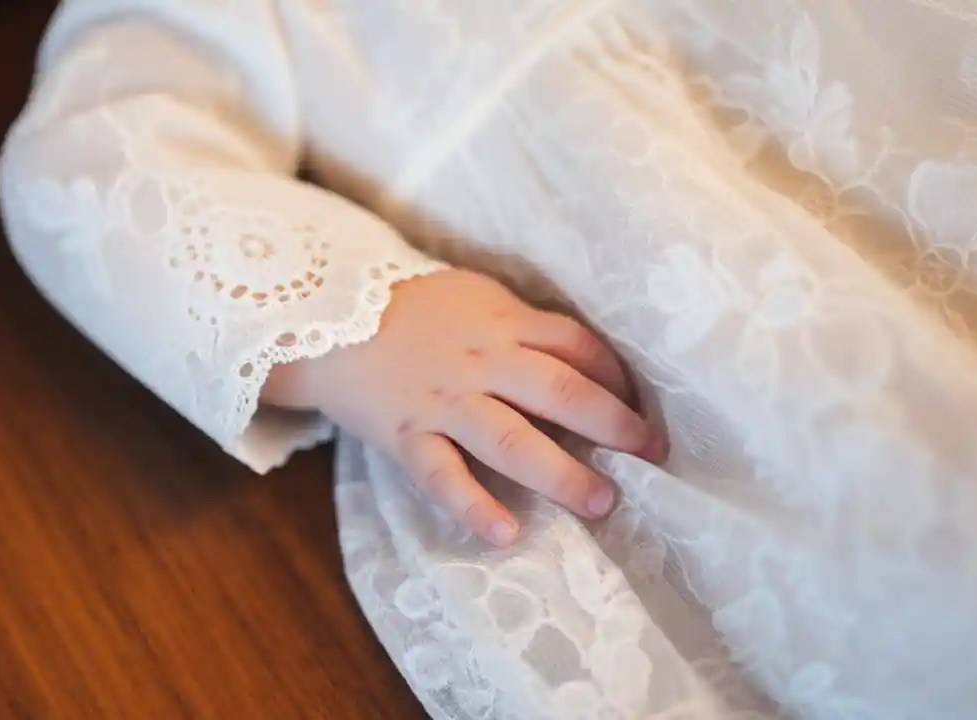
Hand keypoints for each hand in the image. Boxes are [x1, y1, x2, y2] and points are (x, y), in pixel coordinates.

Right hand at [261, 269, 665, 545]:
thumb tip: (586, 361)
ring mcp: (443, 402)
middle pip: (559, 391)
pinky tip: (505, 534)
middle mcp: (481, 362)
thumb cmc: (413, 309)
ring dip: (560, 473)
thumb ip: (525, 324)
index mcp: (503, 322)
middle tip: (652, 456)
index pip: (577, 346)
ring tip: (602, 502)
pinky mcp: (407, 436)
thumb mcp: (477, 296)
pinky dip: (473, 505)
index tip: (644, 409)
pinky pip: (442, 475)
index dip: (618, 378)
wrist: (324, 319)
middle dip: (612, 425)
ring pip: (510, 439)